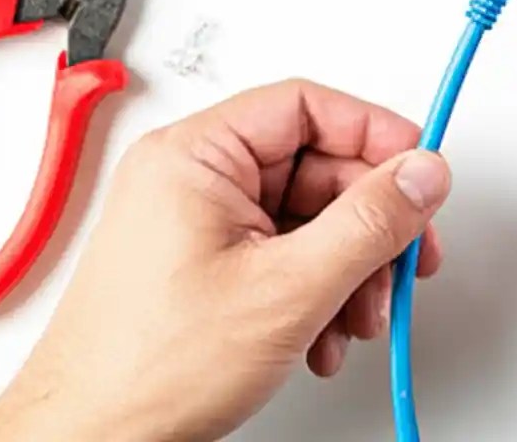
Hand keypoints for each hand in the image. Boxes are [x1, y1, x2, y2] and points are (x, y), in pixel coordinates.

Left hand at [0, 80, 449, 441]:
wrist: (94, 439)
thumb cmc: (146, 368)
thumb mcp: (288, 288)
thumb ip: (370, 223)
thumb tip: (422, 174)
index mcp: (197, 157)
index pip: (307, 107)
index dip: (375, 135)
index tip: (419, 171)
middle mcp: (195, 179)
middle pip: (319, 169)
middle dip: (370, 225)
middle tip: (404, 261)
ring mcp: (202, 223)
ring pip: (312, 219)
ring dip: (351, 270)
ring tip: (355, 316)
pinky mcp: (211, 264)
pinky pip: (290, 254)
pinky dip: (321, 292)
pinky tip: (323, 335)